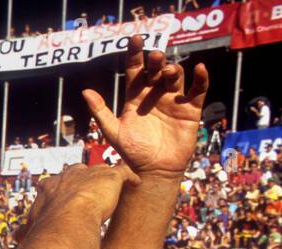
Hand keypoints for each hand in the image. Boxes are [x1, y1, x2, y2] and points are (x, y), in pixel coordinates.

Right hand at [24, 162, 128, 233]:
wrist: (69, 220)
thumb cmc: (48, 227)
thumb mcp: (32, 227)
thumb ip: (25, 230)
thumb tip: (16, 238)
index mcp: (51, 186)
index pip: (56, 181)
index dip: (62, 188)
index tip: (66, 195)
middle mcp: (70, 175)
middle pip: (79, 171)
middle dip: (84, 178)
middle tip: (92, 187)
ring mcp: (90, 174)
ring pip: (101, 170)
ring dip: (107, 177)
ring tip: (115, 186)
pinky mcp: (111, 176)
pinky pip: (124, 172)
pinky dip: (130, 178)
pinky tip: (135, 183)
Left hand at [81, 33, 208, 178]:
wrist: (152, 171)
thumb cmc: (132, 152)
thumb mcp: (113, 131)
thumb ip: (100, 111)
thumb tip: (85, 91)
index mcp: (136, 97)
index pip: (136, 70)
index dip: (135, 54)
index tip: (135, 39)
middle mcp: (154, 95)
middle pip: (156, 71)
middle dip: (156, 61)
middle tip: (155, 56)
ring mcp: (173, 100)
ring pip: (175, 77)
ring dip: (173, 70)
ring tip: (168, 71)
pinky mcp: (190, 109)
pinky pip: (199, 89)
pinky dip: (200, 78)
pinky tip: (198, 69)